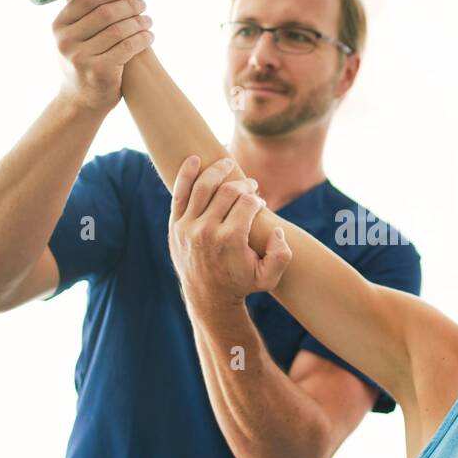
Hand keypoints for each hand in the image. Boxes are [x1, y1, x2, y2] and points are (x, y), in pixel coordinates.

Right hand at [52, 0, 153, 112]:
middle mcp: (66, 41)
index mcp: (59, 26)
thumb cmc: (83, 64)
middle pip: (105, 12)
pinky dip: (142, 39)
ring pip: (119, 30)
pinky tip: (149, 37)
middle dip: (128, 5)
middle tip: (143, 4)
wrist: (79, 102)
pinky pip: (127, 48)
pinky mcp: (99, 72)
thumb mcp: (74, 39)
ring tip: (148, 21)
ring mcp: (81, 57)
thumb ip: (86, 16)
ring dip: (139, 22)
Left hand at [168, 155, 292, 312]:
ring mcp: (188, 227)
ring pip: (203, 187)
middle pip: (227, 192)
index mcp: (230, 240)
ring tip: (228, 165)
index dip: (257, 200)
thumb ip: (282, 255)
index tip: (260, 204)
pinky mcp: (176, 225)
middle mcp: (206, 231)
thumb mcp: (269, 277)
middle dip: (243, 185)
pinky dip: (186, 173)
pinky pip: (179, 193)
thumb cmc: (241, 284)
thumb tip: (276, 230)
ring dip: (218, 171)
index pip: (247, 204)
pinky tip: (196, 159)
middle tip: (250, 186)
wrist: (208, 297)